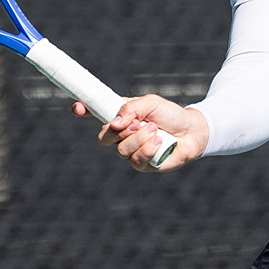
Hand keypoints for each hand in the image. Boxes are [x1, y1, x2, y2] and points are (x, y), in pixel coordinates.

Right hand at [70, 94, 208, 172]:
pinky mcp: (142, 165)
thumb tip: (116, 122)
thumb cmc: (170, 114)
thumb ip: (131, 108)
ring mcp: (131, 152)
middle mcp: (122, 135)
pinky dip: (147, 149)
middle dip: (118, 131)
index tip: (77, 107)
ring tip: (155, 130)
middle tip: (137, 123)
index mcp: (120, 117)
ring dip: (139, 138)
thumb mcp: (150, 103)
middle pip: (103, 138)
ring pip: (121, 149)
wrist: (191, 131)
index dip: (83, 111)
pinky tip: (159, 141)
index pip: (96, 114)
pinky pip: (136, 160)